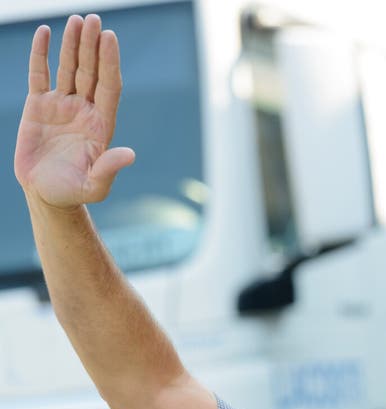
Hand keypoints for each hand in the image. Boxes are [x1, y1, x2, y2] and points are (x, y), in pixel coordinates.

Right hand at [14, 14, 134, 208]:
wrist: (44, 195)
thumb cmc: (72, 192)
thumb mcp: (94, 186)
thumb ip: (109, 169)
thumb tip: (130, 155)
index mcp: (100, 125)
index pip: (109, 87)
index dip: (109, 63)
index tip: (109, 38)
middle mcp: (84, 110)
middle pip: (91, 72)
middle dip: (92, 46)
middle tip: (94, 20)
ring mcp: (62, 105)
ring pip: (68, 68)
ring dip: (72, 44)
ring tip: (76, 20)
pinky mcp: (39, 105)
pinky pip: (40, 74)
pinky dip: (40, 53)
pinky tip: (44, 32)